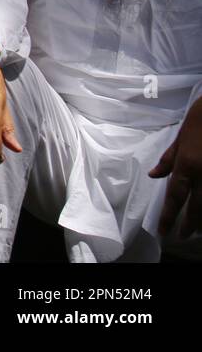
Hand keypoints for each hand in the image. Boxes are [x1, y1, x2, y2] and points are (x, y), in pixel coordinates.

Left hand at [149, 96, 201, 237]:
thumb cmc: (201, 118)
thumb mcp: (181, 136)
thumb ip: (169, 159)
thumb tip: (154, 176)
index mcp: (187, 164)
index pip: (175, 196)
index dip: (169, 216)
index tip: (164, 231)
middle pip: (197, 206)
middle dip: (189, 223)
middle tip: (182, 235)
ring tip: (197, 227)